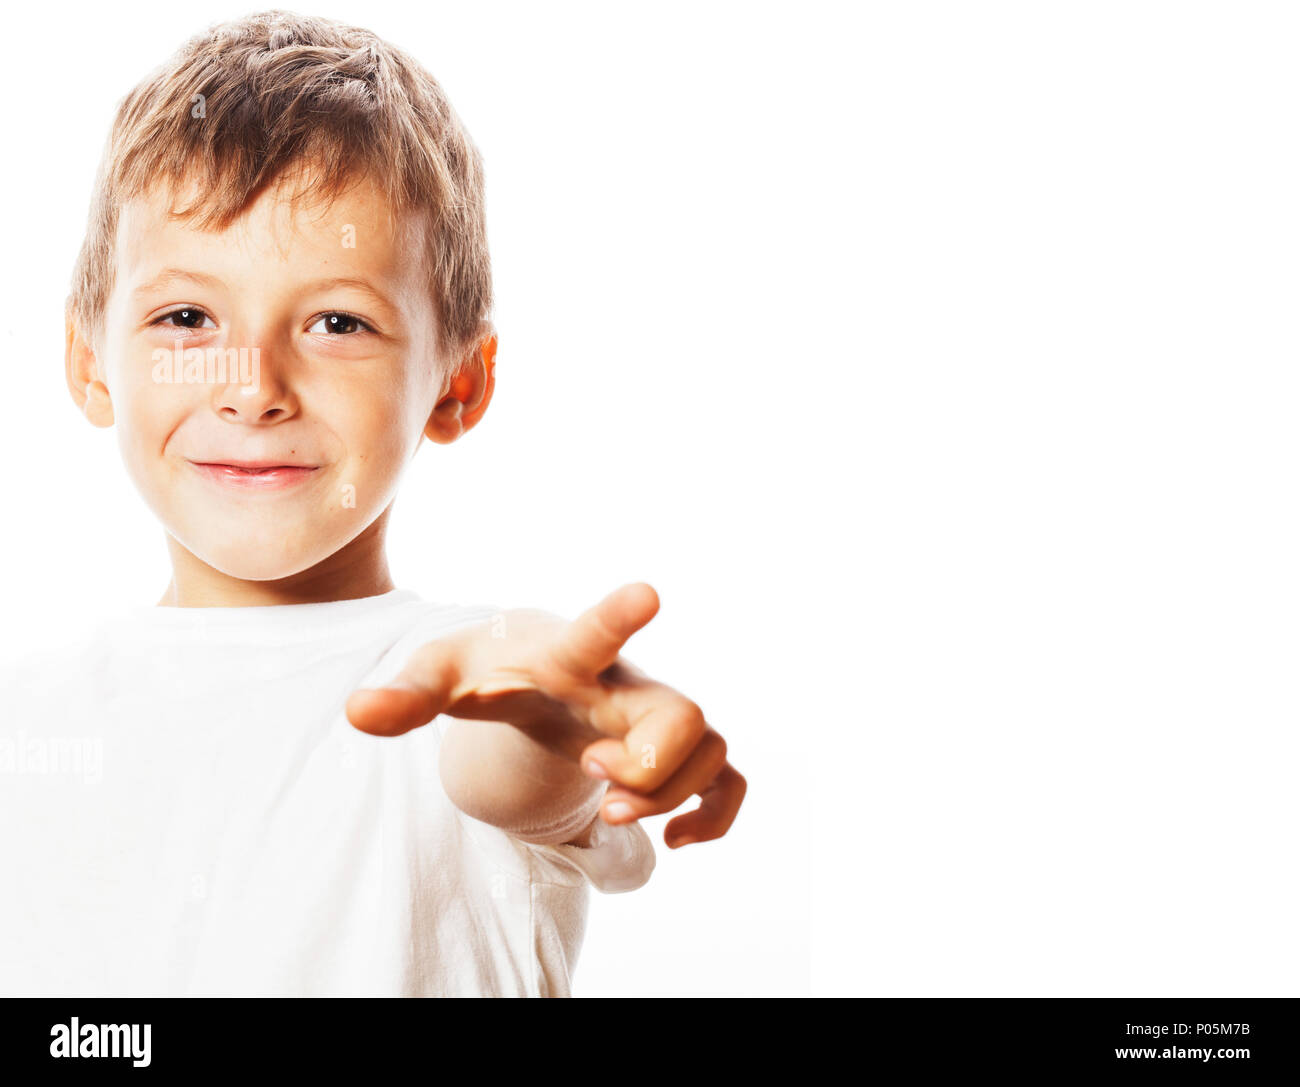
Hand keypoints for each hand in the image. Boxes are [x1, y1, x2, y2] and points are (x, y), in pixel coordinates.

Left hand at [345, 583, 745, 848]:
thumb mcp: (442, 677)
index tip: (648, 592)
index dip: (619, 616)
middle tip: (591, 775)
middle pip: (681, 713)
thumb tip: (355, 712)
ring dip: (669, 795)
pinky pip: (728, 781)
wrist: (539, 667)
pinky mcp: (673, 751)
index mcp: (569, 656)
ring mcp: (656, 715)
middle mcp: (627, 682)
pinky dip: (714, 815)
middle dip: (648, 765)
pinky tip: (674, 840)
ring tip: (612, 809)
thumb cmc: (493, 668)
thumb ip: (406, 693)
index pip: (595, 632)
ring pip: (710, 750)